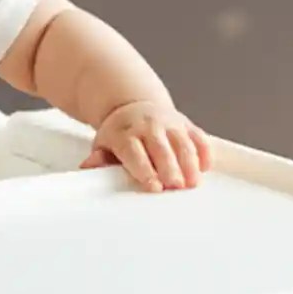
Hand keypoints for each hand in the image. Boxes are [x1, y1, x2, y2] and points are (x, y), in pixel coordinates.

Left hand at [81, 101, 212, 191]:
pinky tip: (204, 169)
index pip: (134, 151)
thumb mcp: (104, 144)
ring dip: (189, 164)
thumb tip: (88, 168)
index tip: (153, 186)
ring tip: (192, 183)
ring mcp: (170, 123)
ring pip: (183, 143)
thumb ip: (99, 159)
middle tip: (175, 187)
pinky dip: (204, 153)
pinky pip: (199, 138)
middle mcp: (148, 125)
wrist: (134, 107)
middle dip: (169, 168)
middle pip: (161, 148)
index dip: (144, 169)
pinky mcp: (186, 124)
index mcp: (125, 133)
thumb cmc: (120, 134)